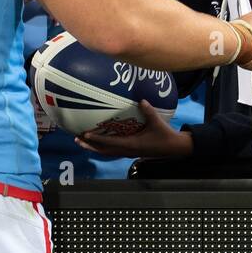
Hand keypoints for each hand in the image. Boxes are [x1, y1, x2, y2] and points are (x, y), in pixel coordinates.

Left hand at [77, 100, 192, 157]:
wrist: (174, 148)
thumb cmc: (165, 136)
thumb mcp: (157, 122)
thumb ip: (148, 110)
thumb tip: (141, 99)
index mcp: (131, 145)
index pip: (110, 143)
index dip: (96, 139)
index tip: (85, 135)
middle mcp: (127, 151)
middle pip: (104, 151)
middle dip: (90, 146)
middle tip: (77, 139)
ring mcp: (129, 153)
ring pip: (107, 152)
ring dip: (95, 148)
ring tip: (83, 142)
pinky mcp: (132, 152)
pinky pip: (113, 151)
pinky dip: (104, 148)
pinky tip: (99, 143)